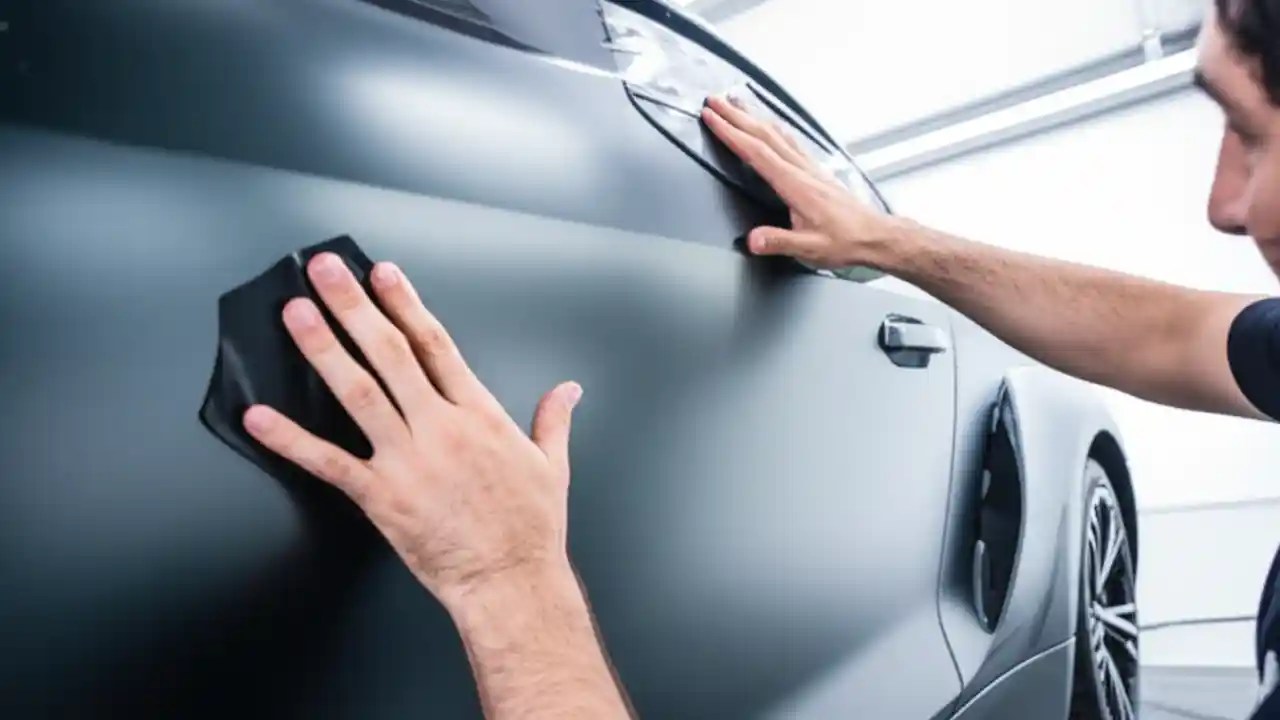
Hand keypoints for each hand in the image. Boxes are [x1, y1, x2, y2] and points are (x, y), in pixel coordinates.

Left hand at [241, 253, 582, 608]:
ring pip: (360, 393)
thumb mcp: (553, 466)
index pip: (437, 345)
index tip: (381, 273)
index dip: (405, 304)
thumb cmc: (531, 530)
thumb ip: (554, 420)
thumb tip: (568, 390)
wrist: (512, 583)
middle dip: (355, 307)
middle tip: (324, 271)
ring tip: (297, 315)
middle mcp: (442, 428)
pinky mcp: (384, 498)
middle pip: (392, 353)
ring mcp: (410, 461)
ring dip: (324, 350)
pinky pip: (329, 463)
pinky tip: (260, 418)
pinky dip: (291, 439)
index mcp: (480, 415)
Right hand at [701, 94, 902, 268]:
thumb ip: (779, 242)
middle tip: (714, 101)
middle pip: (763, 135)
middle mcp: (802, 170)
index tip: (713, 118)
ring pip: (777, 133)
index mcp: (795, 185)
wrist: (875, 236)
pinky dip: (773, 127)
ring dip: (754, 116)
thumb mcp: (810, 248)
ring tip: (736, 103)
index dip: (731, 134)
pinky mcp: (816, 170)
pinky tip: (770, 124)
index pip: (756, 153)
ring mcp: (810, 167)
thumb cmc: (845, 241)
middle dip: (736, 116)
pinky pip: (790, 140)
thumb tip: (753, 239)